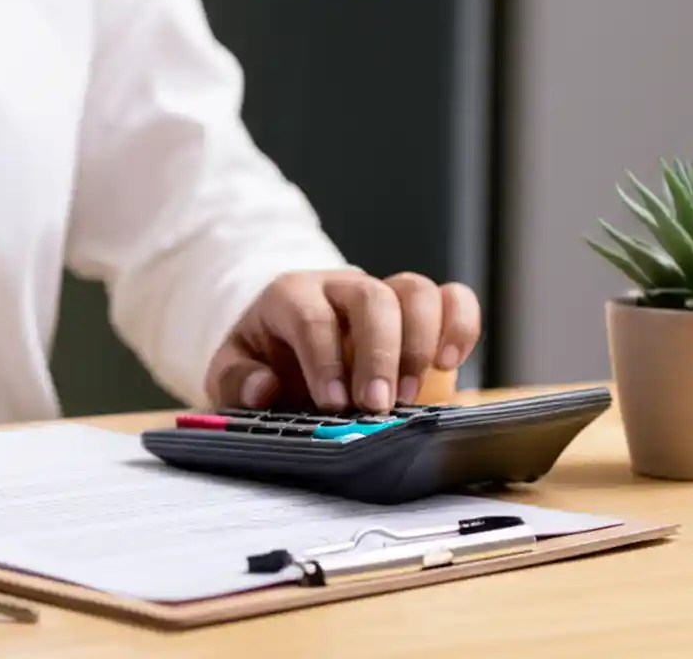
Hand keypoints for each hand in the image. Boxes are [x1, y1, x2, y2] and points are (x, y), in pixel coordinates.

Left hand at [206, 270, 480, 411]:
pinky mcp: (416, 312)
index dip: (326, 361)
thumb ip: (236, 380)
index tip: (334, 404)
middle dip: (379, 353)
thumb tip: (263, 388)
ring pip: (415, 291)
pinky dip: (460, 325)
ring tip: (412, 396)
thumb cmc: (262, 359)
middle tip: (378, 406)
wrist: (283, 343)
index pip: (312, 317)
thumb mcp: (231, 370)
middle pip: (371, 298)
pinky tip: (451, 364)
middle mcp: (340, 288)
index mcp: (290, 296)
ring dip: (421, 343)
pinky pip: (451, 298)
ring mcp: (382, 295)